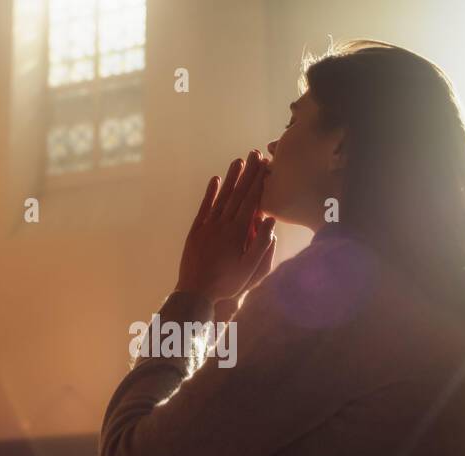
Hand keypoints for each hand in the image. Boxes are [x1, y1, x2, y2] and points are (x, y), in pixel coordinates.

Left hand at [176, 150, 276, 308]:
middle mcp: (222, 225)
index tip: (265, 166)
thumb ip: (261, 244)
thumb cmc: (227, 283)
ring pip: (221, 197)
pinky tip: (216, 180)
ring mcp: (207, 226)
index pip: (250, 201)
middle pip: (237, 194)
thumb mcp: (250, 269)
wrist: (195, 292)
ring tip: (238, 161)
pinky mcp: (196, 231)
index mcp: (237, 233)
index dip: (258, 182)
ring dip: (230, 178)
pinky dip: (210, 193)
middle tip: (255, 155)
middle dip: (247, 173)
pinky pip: (204, 207)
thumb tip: (269, 220)